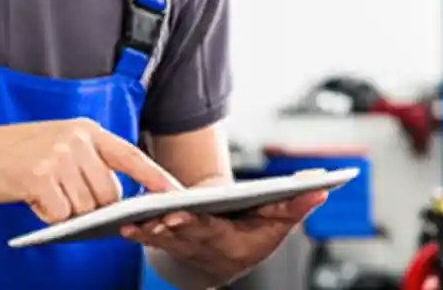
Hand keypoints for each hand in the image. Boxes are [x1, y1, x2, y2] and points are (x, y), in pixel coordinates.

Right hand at [0, 118, 181, 223]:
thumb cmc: (17, 154)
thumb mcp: (59, 145)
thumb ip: (89, 163)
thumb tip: (116, 199)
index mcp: (86, 130)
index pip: (131, 155)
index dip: (155, 177)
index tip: (175, 193)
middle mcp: (77, 140)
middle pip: (108, 193)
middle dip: (90, 205)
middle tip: (60, 193)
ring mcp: (59, 157)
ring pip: (85, 208)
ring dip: (65, 210)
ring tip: (42, 191)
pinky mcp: (40, 177)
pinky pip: (60, 215)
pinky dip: (46, 215)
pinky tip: (31, 197)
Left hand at [122, 190, 327, 285]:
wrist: (228, 258)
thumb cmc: (255, 235)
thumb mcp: (279, 221)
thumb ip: (297, 204)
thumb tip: (320, 185)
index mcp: (231, 243)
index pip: (213, 232)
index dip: (196, 223)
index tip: (180, 212)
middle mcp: (204, 249)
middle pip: (183, 237)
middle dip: (169, 227)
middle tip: (155, 215)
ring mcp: (183, 248)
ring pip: (163, 241)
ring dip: (147, 233)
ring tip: (132, 220)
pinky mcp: (166, 243)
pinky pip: (148, 239)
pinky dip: (136, 233)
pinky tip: (122, 223)